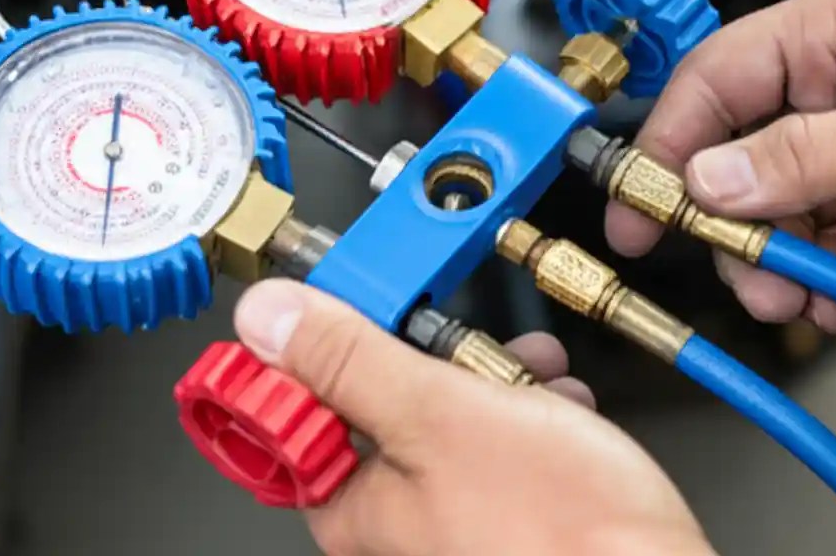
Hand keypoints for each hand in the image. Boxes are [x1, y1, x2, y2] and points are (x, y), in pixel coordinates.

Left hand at [234, 279, 714, 555]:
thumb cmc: (566, 531)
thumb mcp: (444, 414)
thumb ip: (349, 361)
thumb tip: (269, 318)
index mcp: (353, 504)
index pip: (297, 405)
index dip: (330, 341)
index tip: (365, 303)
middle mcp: (395, 519)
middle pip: (385, 398)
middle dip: (441, 355)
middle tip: (474, 348)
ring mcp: (453, 517)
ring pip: (452, 413)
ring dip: (496, 377)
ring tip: (536, 374)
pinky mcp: (506, 512)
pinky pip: (500, 441)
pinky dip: (530, 413)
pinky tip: (560, 406)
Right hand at [607, 0, 835, 354]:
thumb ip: (804, 158)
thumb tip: (709, 182)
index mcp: (835, 34)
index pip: (717, 85)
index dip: (670, 149)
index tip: (641, 212)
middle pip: (748, 169)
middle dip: (748, 237)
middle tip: (757, 284)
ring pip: (795, 225)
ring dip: (802, 276)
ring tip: (824, 308)